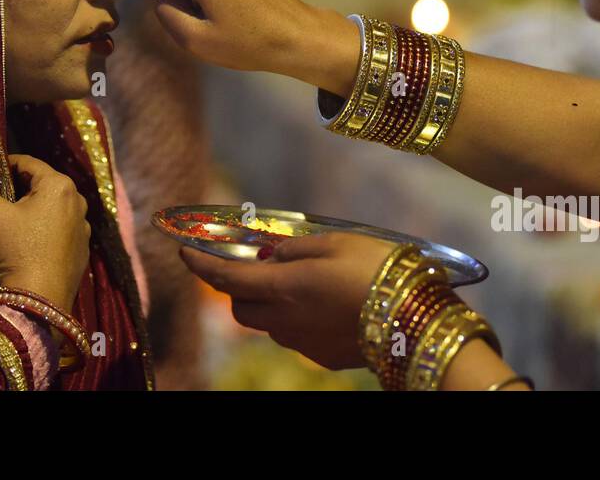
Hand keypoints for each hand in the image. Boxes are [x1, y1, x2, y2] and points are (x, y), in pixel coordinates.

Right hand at [0, 154, 90, 314]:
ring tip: (7, 222)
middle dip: (16, 189)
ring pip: (50, 208)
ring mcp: (83, 226)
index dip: (3, 165)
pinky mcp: (82, 248)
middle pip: (41, 185)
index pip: (27, 163)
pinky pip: (59, 228)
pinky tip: (26, 243)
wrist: (41, 299)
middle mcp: (78, 201)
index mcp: (60, 185)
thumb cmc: (19, 250)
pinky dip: (42, 229)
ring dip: (30, 210)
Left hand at [179, 231, 396, 369]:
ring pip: (269, 325)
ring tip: (302, 283)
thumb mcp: (334, 241)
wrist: (415, 319)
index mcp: (281, 287)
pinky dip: (298, 319)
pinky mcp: (324, 357)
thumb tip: (269, 252)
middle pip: (240, 309)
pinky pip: (297, 336)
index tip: (184, 251)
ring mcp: (303, 344)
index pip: (224, 279)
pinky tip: (327, 304)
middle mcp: (284, 321)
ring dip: (271, 305)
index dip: (200, 264)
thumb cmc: (376, 268)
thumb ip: (294, 247)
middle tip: (258, 267)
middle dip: (239, 289)